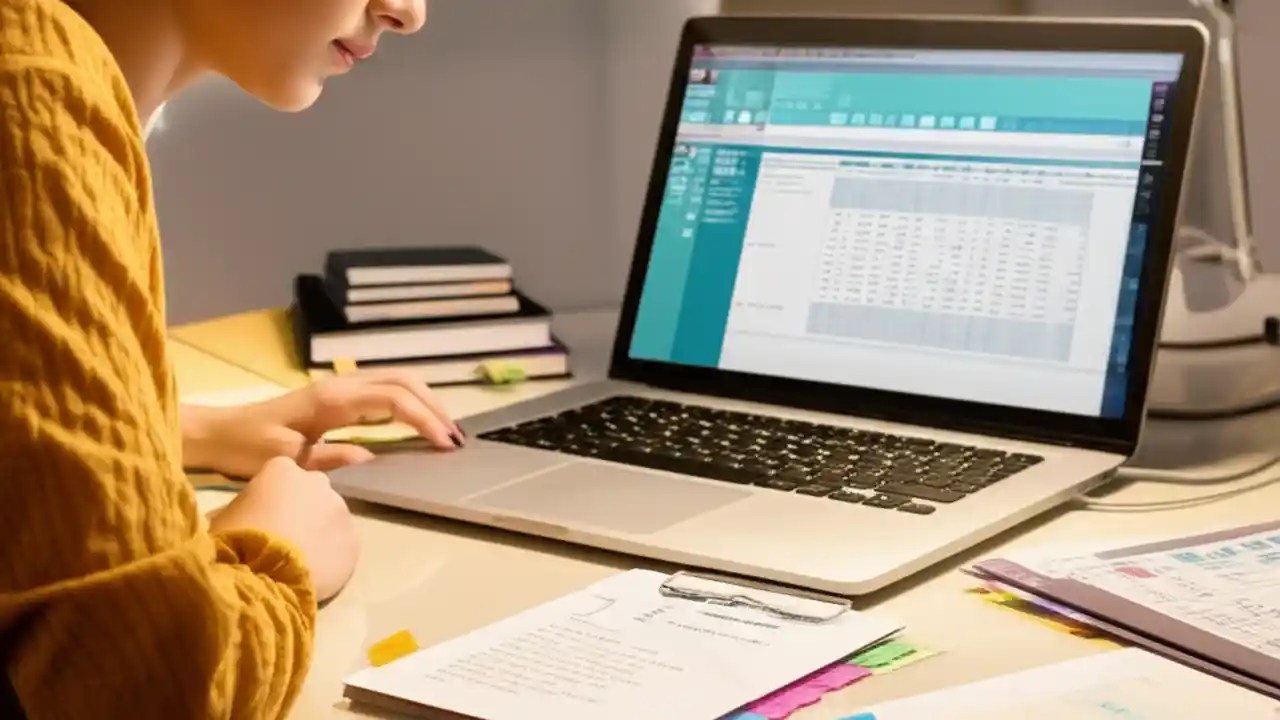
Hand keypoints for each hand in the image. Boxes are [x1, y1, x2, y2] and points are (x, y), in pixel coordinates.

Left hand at [183, 370, 462, 478]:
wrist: (218, 434)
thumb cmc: (247, 449)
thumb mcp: (289, 461)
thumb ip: (333, 459)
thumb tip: (375, 460)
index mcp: (332, 399)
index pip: (393, 400)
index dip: (424, 419)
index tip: (445, 444)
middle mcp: (341, 386)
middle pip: (403, 381)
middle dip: (434, 407)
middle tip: (456, 438)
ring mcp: (340, 388)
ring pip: (397, 381)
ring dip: (426, 402)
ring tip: (446, 431)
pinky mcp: (338, 397)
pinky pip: (385, 390)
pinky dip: (410, 403)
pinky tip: (419, 423)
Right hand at [209, 456, 357, 600]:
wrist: (264, 576)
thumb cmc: (234, 541)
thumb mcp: (220, 518)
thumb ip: (237, 508)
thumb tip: (236, 516)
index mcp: (281, 469)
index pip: (282, 475)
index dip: (272, 496)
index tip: (263, 516)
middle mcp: (317, 482)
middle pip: (312, 492)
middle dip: (303, 509)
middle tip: (285, 536)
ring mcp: (340, 511)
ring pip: (332, 518)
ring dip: (320, 532)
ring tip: (301, 559)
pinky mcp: (354, 540)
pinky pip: (343, 546)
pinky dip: (333, 556)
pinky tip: (317, 573)